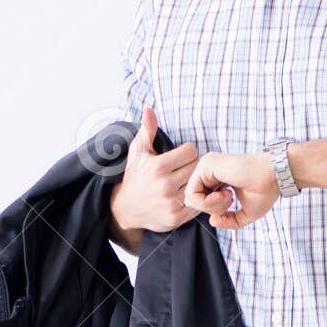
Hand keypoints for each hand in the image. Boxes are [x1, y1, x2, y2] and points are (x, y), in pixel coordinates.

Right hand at [109, 107, 200, 238]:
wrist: (125, 209)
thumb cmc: (135, 176)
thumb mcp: (138, 151)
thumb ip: (147, 129)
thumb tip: (149, 109)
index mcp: (158, 166)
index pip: (191, 151)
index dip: (188, 151)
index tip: (183, 156)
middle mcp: (165, 185)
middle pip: (197, 167)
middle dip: (194, 166)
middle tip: (188, 168)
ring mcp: (171, 202)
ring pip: (200, 185)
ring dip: (199, 182)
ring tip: (192, 180)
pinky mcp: (176, 217)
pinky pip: (198, 203)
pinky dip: (198, 198)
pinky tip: (191, 194)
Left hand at [182, 150, 279, 228]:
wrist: (275, 176)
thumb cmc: (265, 190)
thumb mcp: (245, 213)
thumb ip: (228, 220)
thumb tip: (212, 221)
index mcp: (216, 177)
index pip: (200, 199)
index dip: (213, 210)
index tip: (230, 206)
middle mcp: (209, 170)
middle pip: (193, 200)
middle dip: (211, 209)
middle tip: (230, 202)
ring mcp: (206, 166)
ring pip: (191, 197)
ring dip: (211, 206)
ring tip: (229, 198)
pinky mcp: (206, 166)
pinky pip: (192, 193)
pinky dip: (208, 202)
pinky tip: (226, 195)